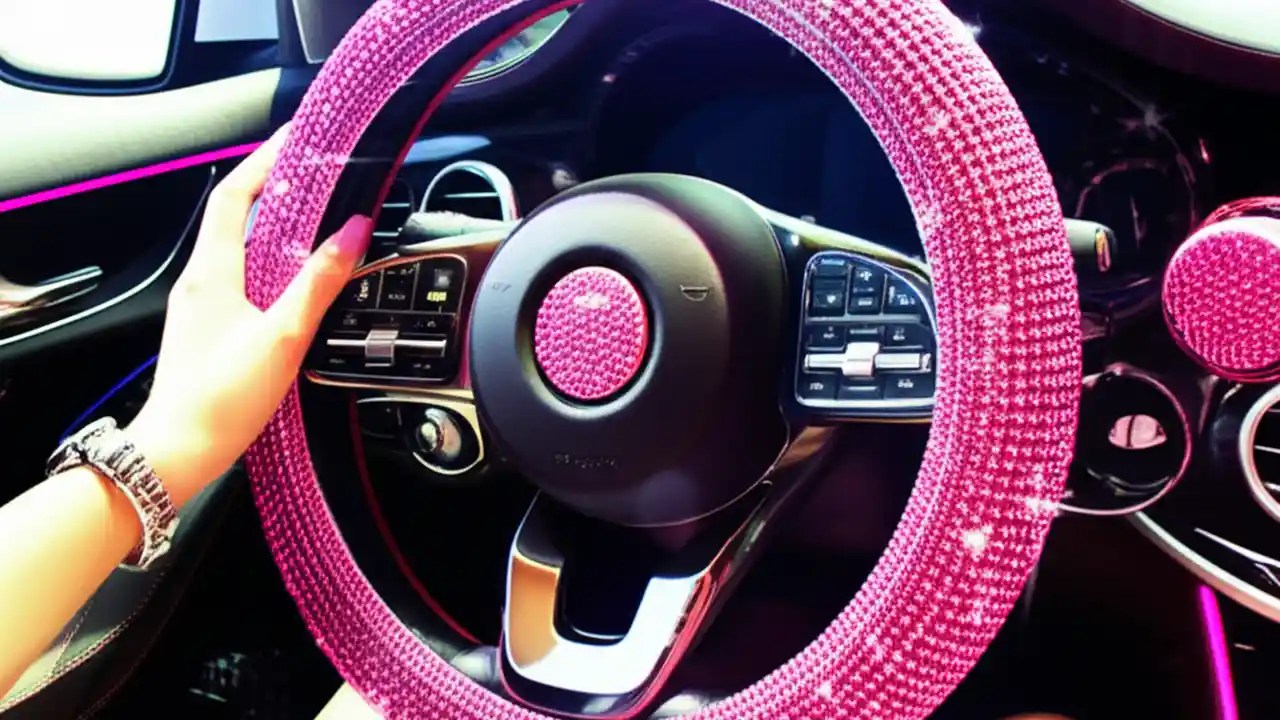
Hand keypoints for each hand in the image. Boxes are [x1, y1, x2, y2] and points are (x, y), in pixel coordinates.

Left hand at [126, 125, 371, 505]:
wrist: (179, 451)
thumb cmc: (221, 399)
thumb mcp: (283, 335)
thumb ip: (320, 282)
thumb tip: (352, 233)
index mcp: (212, 272)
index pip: (233, 196)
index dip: (264, 164)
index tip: (295, 142)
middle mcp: (200, 282)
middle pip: (235, 218)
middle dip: (274, 191)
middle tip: (314, 175)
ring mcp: (201, 306)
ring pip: (238, 250)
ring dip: (272, 229)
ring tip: (311, 218)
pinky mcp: (207, 329)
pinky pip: (240, 279)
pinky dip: (268, 264)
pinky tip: (292, 280)